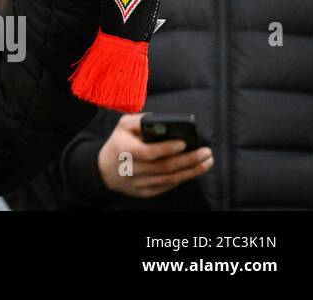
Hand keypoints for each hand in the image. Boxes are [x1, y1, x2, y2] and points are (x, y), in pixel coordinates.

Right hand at [97, 114, 213, 197]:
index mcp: (124, 150)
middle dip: (189, 160)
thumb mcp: (122, 126)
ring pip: (170, 179)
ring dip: (191, 171)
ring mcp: (138, 183)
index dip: (166, 149)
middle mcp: (131, 169)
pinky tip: (192, 170)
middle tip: (206, 152)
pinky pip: (167, 186)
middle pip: (164, 167)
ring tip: (207, 162)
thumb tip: (163, 121)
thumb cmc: (119, 143)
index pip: (148, 152)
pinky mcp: (145, 192)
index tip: (184, 143)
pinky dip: (181, 178)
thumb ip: (140, 120)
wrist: (105, 169)